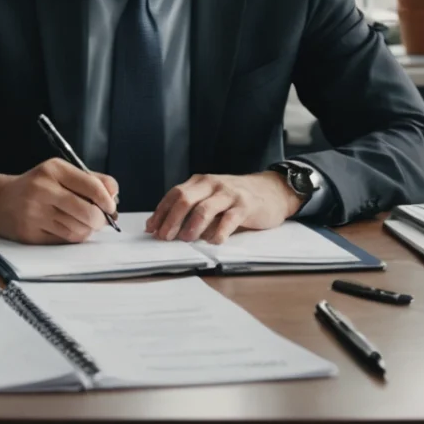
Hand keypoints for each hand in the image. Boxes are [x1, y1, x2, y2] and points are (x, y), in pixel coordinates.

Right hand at [0, 158, 119, 244]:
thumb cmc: (35, 186)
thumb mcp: (60, 173)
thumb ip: (90, 180)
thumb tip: (114, 196)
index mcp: (54, 170)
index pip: (92, 186)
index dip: (108, 201)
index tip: (111, 207)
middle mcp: (43, 189)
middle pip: (88, 212)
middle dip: (100, 220)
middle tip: (100, 220)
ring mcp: (35, 212)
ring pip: (78, 230)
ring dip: (87, 230)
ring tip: (82, 223)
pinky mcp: (30, 232)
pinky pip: (64, 240)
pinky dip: (72, 237)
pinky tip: (67, 229)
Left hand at [145, 171, 301, 243]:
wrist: (273, 190)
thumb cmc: (237, 197)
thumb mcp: (213, 197)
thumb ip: (195, 208)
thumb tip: (169, 228)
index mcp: (200, 182)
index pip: (175, 194)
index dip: (161, 212)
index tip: (151, 228)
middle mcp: (212, 184)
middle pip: (185, 199)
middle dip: (171, 219)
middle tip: (164, 237)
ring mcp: (229, 194)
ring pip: (204, 208)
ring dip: (192, 226)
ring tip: (186, 240)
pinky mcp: (245, 205)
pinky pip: (229, 219)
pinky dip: (219, 232)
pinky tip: (214, 242)